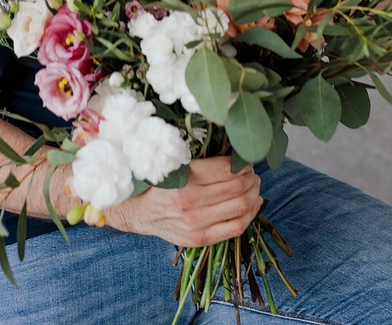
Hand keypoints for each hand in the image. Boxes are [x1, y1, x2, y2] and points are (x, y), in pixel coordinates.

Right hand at [103, 156, 261, 246]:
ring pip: (240, 207)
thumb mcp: (174, 164)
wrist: (137, 212)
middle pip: (237, 187)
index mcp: (185, 178)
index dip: (243, 164)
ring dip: (254, 194)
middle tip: (253, 172)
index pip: (228, 169)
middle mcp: (191, 202)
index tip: (246, 160)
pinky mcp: (199, 238)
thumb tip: (234, 153)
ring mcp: (196, 223)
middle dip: (251, 177)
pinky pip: (235, 228)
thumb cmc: (157, 182)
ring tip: (255, 186)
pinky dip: (250, 215)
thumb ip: (201, 160)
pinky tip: (254, 204)